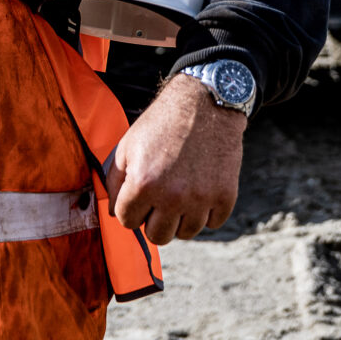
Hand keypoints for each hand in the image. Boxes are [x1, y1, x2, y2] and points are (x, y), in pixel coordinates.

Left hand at [106, 73, 247, 243]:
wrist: (205, 103)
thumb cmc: (162, 123)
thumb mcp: (128, 146)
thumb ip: (115, 182)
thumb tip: (115, 213)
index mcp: (143, 184)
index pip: (127, 221)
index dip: (131, 208)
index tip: (140, 194)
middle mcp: (172, 196)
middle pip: (157, 236)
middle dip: (154, 219)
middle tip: (160, 198)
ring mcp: (201, 198)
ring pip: (185, 233)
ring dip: (181, 218)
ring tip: (181, 193)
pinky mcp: (225, 196)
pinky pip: (213, 223)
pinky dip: (207, 212)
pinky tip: (201, 190)